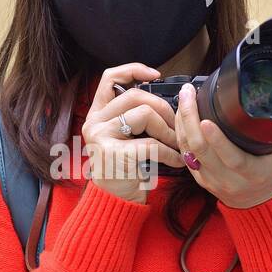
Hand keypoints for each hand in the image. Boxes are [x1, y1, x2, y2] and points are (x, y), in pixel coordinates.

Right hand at [81, 64, 183, 203]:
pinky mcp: (114, 155)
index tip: (156, 74)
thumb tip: (164, 98)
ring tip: (176, 145)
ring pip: (145, 115)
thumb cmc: (125, 170)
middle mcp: (94, 123)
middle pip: (135, 96)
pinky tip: (176, 161)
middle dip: (163, 108)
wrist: (115, 202)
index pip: (109, 78)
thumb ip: (132, 116)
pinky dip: (169, 153)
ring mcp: (101, 138)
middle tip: (176, 126)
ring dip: (168, 130)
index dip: (133, 70)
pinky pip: (151, 144)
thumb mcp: (124, 138)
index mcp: (97, 115)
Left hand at [173, 83, 271, 208]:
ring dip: (182, 123)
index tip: (207, 120)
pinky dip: (180, 133)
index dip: (218, 140)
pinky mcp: (200, 178)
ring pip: (189, 150)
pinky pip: (184, 154)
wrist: (259, 203)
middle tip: (188, 94)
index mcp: (252, 174)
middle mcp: (228, 179)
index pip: (231, 158)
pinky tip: (181, 115)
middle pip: (202, 149)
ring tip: (184, 98)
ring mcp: (211, 180)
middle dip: (191, 119)